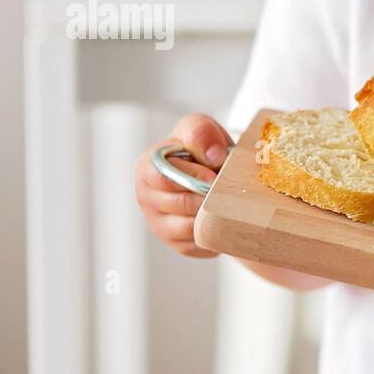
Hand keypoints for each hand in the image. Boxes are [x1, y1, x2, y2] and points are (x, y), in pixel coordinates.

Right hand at [134, 113, 232, 257]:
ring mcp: (159, 224)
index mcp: (147, 168)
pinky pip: (199, 244)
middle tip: (227, 190)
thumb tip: (213, 156)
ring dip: (213, 215)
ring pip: (190, 227)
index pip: (165, 178)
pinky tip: (223, 218)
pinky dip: (215, 233)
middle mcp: (147, 197)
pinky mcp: (177, 244)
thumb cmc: (204, 150)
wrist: (216, 174)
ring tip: (227, 202)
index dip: (193, 177)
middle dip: (207, 197)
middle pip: (180, 204)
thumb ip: (201, 132)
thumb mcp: (201, 129)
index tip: (214, 176)